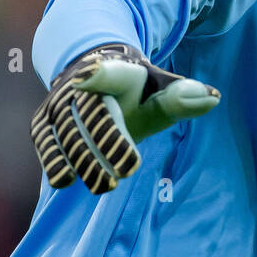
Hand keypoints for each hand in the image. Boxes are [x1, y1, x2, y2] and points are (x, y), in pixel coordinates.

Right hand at [30, 42, 219, 194]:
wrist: (91, 74)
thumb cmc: (136, 91)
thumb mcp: (161, 90)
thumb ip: (182, 97)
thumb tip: (213, 99)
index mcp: (115, 73)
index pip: (109, 72)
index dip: (100, 72)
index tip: (90, 73)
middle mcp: (80, 86)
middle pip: (89, 115)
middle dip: (104, 142)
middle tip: (124, 172)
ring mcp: (58, 105)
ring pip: (65, 134)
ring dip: (81, 159)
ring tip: (104, 184)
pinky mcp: (43, 125)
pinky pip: (46, 144)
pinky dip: (54, 162)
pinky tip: (65, 179)